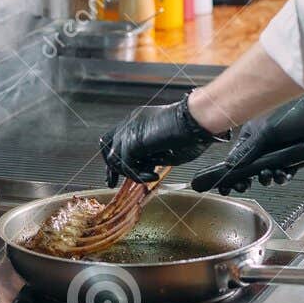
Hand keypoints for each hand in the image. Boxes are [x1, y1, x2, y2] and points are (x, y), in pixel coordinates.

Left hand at [100, 95, 226, 185]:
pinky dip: (138, 176)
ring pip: (115, 158)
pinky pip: (126, 165)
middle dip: (110, 167)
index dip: (114, 157)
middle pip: (107, 145)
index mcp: (138, 120)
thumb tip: (145, 169)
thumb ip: (152, 156)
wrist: (196, 120)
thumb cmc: (191, 131)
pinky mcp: (132, 141)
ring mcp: (129, 130)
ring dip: (131, 172)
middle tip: (113, 183)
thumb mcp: (167, 146)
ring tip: (149, 176)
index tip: (116, 173)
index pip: (116, 138)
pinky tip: (153, 177)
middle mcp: (130, 123)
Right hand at [189, 90, 303, 194]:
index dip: (231, 170)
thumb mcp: (266, 132)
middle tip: (243, 186)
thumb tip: (230, 164)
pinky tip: (282, 174)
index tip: (225, 184)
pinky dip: (283, 176)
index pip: (237, 155)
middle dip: (247, 177)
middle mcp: (266, 142)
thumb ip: (248, 151)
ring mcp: (281, 151)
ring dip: (267, 177)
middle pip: (251, 166)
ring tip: (269, 176)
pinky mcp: (297, 159)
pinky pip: (285, 173)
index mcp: (253, 132)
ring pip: (268, 172)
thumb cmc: (296, 113)